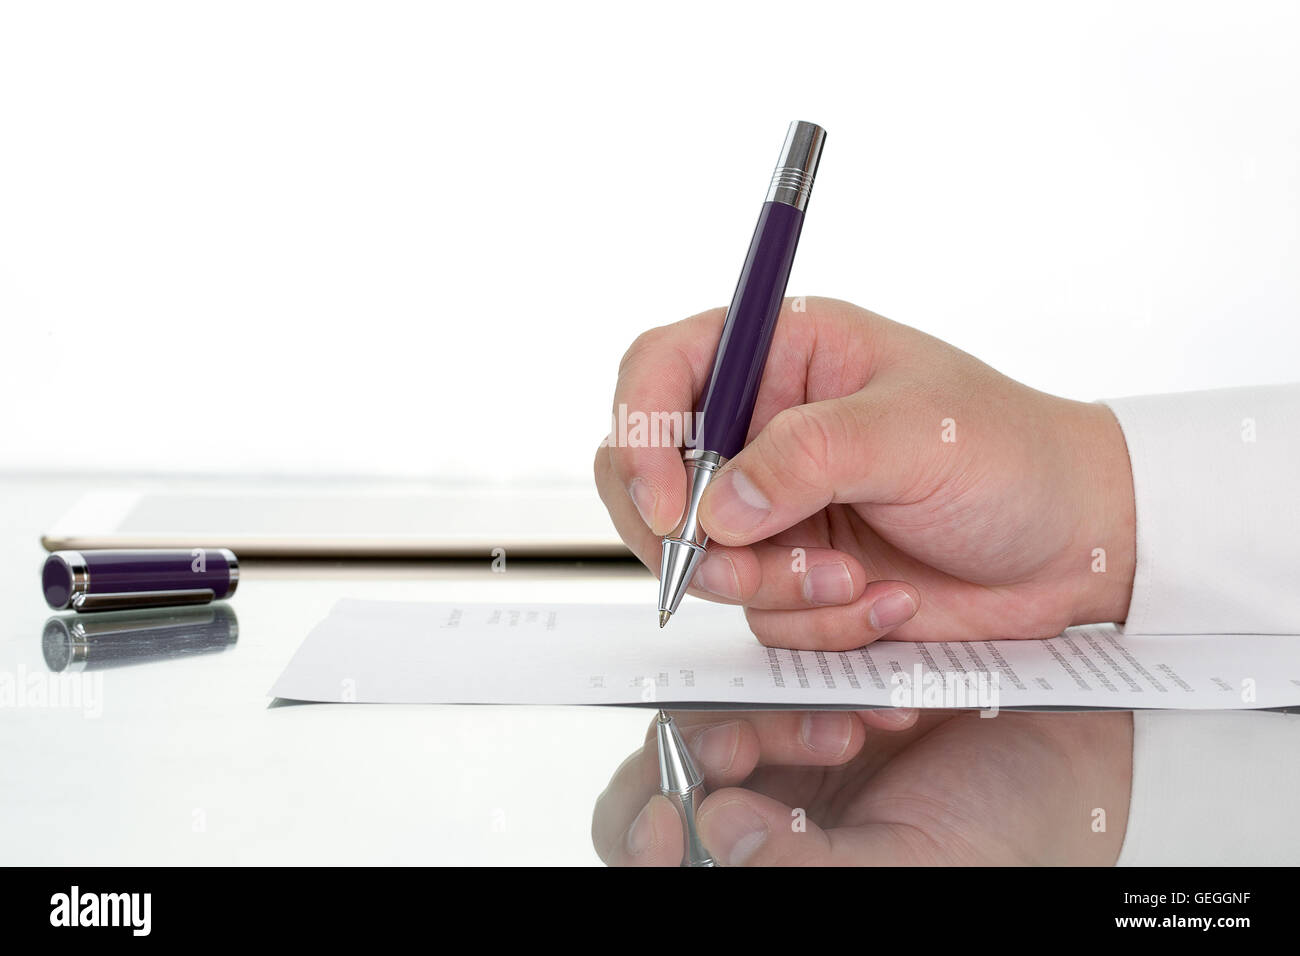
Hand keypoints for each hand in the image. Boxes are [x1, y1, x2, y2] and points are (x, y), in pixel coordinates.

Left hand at [592, 708, 1132, 865]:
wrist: (1078, 756)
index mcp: (774, 864)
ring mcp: (785, 755)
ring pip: (714, 725)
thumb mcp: (908, 867)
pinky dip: (802, 685)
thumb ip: (803, 867)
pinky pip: (767, 677)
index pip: (669, 853)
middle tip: (750, 749)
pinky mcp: (812, 694)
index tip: (674, 818)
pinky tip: (867, 706)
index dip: (649, 838)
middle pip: (672, 787)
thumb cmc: (1006, 835)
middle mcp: (766, 816)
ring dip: (764, 723)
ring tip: (846, 729)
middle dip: (705, 766)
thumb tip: (715, 831)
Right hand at [595, 298, 1135, 646]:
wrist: (1073, 547)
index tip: (670, 508)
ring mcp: (772, 506)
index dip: (640, 435)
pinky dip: (816, 622)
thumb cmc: (1013, 454)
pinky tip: (886, 601)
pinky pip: (758, 613)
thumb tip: (718, 506)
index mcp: (782, 354)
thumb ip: (809, 457)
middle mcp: (761, 428)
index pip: (661, 370)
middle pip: (647, 477)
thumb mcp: (916, 432)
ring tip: (856, 580)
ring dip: (771, 589)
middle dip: (687, 540)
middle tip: (744, 571)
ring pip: (701, 561)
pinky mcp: (791, 572)